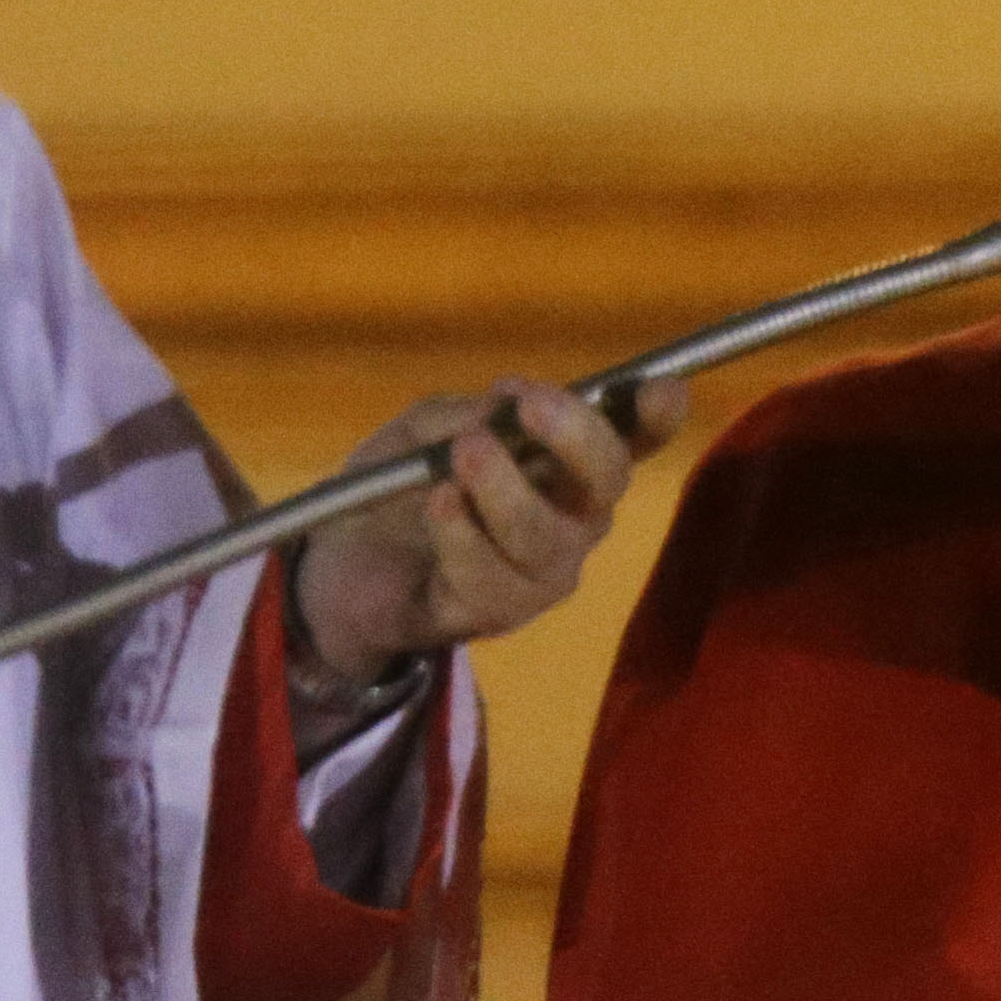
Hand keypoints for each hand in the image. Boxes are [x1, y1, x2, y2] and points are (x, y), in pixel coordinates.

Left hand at [289, 376, 688, 683]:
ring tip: (460, 458)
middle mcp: (573, 517)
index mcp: (567, 461)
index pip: (632, 438)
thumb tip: (507, 400)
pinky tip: (438, 507)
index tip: (662, 386)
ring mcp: (542, 571)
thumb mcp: (424, 429)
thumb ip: (467, 414)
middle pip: (608, 481)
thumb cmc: (400, 482)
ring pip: (548, 536)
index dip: (657, 415)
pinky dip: (462, 537)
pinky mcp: (498, 614)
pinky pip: (493, 578)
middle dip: (575, 436)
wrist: (338, 562)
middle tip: (527, 403)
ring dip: (504, 490)